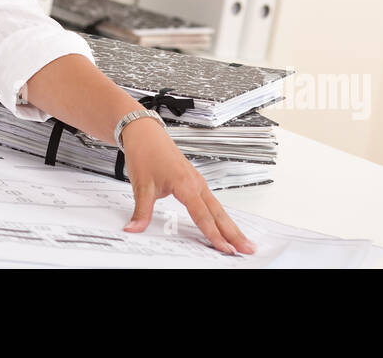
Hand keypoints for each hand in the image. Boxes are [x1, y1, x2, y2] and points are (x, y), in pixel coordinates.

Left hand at [120, 116, 256, 254]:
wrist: (144, 132)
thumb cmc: (145, 152)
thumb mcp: (141, 185)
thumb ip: (141, 211)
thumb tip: (134, 229)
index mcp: (186, 183)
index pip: (203, 216)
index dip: (214, 235)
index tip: (226, 249)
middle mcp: (196, 182)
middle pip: (218, 213)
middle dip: (234, 233)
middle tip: (248, 248)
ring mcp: (197, 181)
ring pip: (217, 207)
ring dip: (230, 225)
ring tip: (242, 241)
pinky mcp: (194, 180)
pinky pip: (211, 201)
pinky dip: (220, 215)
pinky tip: (224, 224)